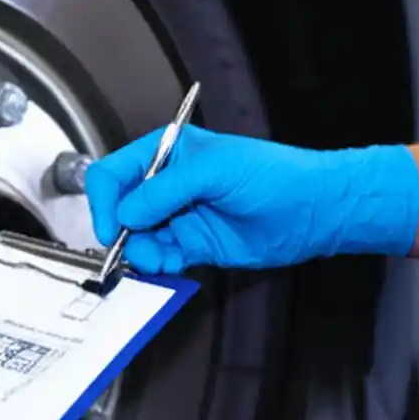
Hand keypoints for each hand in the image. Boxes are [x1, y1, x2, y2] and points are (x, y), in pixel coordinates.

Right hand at [84, 125, 418, 273]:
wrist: (313, 211)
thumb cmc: (275, 175)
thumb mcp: (215, 171)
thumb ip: (164, 191)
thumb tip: (126, 214)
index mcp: (167, 154)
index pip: (114, 174)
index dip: (105, 200)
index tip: (110, 225)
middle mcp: (166, 185)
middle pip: (119, 210)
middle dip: (120, 232)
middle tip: (132, 246)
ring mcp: (177, 217)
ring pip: (136, 239)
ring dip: (140, 252)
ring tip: (157, 259)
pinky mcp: (191, 245)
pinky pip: (158, 258)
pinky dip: (156, 265)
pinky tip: (168, 265)